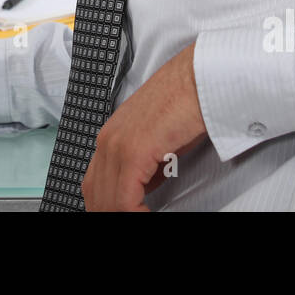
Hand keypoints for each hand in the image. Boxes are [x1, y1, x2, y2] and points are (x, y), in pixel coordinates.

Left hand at [82, 42, 207, 210]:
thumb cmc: (186, 100)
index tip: (123, 212)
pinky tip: (145, 215)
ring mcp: (118, 145)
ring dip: (122, 213)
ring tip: (141, 217)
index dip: (105, 206)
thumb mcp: (157, 138)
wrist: (199, 77)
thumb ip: (145, 163)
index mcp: (110, 136)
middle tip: (134, 217)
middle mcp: (108, 140)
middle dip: (110, 212)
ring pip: (107, 200)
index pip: (94, 185)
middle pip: (96, 194)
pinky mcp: (134, 152)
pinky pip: (124, 199)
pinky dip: (133, 213)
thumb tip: (145, 185)